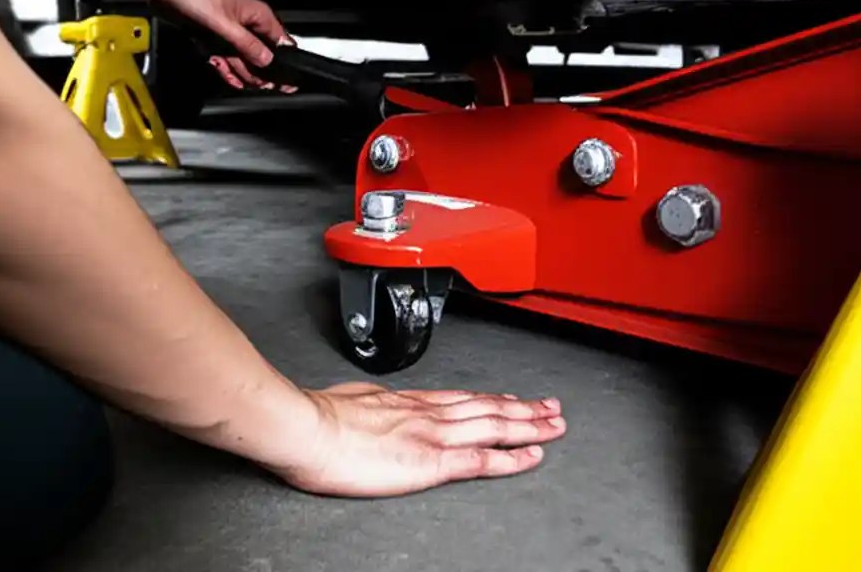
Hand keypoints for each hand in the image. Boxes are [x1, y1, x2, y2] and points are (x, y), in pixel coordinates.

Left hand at [142, 0, 294, 90]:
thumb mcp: (223, 21)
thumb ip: (246, 44)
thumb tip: (267, 60)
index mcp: (255, 14)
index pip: (280, 42)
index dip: (285, 62)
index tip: (287, 81)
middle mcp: (244, 21)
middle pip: (261, 53)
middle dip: (262, 71)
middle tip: (264, 87)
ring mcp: (227, 27)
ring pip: (241, 56)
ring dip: (242, 71)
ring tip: (247, 85)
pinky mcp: (210, 32)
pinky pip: (222, 54)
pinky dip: (225, 66)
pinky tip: (229, 76)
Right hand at [276, 382, 566, 497]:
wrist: (305, 428)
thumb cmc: (315, 418)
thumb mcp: (347, 400)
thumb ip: (366, 406)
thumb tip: (364, 407)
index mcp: (406, 401)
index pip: (461, 398)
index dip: (491, 398)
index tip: (511, 398)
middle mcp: (427, 413)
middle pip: (487, 408)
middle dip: (523, 409)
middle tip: (551, 408)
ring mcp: (433, 435)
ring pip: (494, 427)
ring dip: (529, 426)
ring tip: (555, 426)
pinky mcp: (431, 462)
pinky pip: (481, 461)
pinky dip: (511, 458)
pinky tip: (532, 456)